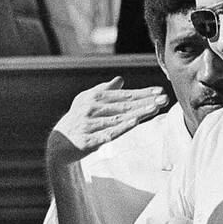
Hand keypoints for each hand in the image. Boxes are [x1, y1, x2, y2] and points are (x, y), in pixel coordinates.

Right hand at [45, 76, 167, 168]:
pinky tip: (134, 123)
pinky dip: (122, 128)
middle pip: (124, 105)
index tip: (159, 91)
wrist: (57, 143)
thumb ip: (104, 90)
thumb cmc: (76, 120)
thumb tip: (120, 80)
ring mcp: (90, 124)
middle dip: (145, 101)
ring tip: (155, 108)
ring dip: (138, 113)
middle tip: (164, 98)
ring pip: (119, 118)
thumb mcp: (86, 101)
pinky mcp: (88, 140)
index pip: (123, 95)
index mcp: (94, 97)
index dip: (142, 93)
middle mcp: (91, 109)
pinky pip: (108, 134)